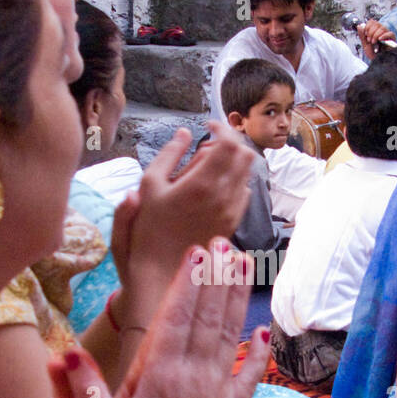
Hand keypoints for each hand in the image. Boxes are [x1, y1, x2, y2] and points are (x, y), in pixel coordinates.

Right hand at [50, 239, 268, 397]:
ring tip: (243, 265)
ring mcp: (218, 391)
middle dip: (216, 278)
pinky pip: (249, 375)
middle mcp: (194, 376)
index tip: (198, 253)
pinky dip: (257, 352)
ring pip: (229, 335)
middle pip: (207, 317)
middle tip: (224, 242)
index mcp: (161, 376)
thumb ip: (82, 390)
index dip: (188, 284)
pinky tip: (262, 332)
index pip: (177, 319)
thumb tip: (63, 353)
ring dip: (236, 298)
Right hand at [110, 125, 252, 327]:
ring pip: (248, 173)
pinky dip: (235, 180)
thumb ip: (168, 155)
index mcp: (202, 183)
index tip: (207, 125)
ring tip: (209, 164)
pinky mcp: (234, 223)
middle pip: (245, 154)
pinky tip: (214, 185)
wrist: (164, 272)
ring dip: (233, 161)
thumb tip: (183, 133)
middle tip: (209, 142)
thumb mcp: (148, 187)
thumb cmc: (149, 229)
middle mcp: (224, 196)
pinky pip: (244, 192)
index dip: (221, 127)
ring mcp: (232, 211)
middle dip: (230, 141)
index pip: (228, 142)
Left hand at [357, 19, 396, 59]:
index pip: (372, 22)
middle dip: (371, 31)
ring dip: (375, 34)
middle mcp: (382, 32)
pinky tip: (380, 39)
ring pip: (382, 28)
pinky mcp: (393, 40)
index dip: (368, 26)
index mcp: (376, 32)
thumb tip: (359, 26)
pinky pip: (390, 33)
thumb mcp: (366, 46)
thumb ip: (362, 36)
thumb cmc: (374, 56)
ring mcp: (388, 36)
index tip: (365, 34)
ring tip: (373, 42)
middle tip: (369, 40)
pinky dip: (384, 35)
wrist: (380, 65)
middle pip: (377, 24)